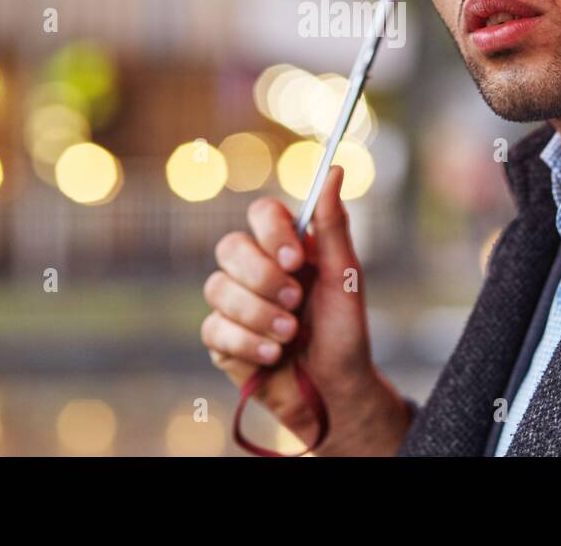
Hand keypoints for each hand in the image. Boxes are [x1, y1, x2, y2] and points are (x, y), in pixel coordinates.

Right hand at [201, 165, 412, 454]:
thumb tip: (335, 168)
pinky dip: (248, 344)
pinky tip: (274, 356)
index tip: (297, 259)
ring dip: (258, 315)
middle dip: (263, 278)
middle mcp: (255, 269)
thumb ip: (334, 224)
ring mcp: (234, 304)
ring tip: (290, 336)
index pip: (260, 214)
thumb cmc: (345, 333)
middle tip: (295, 302)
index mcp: (286, 247)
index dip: (271, 232)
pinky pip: (214, 329)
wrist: (335, 392)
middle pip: (229, 247)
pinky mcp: (221, 340)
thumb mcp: (346, 277)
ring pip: (217, 288)